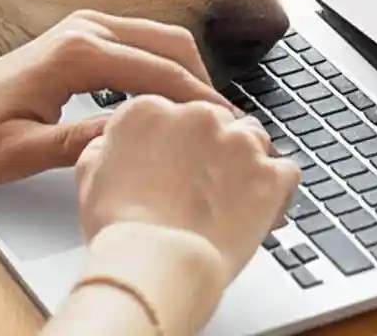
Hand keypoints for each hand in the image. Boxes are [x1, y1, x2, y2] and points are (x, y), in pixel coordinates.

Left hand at [0, 10, 235, 183]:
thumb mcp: (23, 153)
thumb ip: (83, 143)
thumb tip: (137, 140)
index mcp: (77, 54)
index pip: (160, 74)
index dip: (199, 102)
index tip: (227, 128)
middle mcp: (85, 29)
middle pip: (171, 44)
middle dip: (205, 82)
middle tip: (228, 124)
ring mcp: (83, 28)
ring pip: (160, 39)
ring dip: (189, 72)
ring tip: (209, 116)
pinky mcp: (79, 38)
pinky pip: (140, 45)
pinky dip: (166, 67)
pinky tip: (173, 101)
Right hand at [75, 96, 299, 279]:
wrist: (157, 265)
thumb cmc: (123, 228)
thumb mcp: (90, 174)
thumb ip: (108, 144)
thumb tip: (118, 141)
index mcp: (151, 111)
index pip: (172, 112)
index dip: (174, 141)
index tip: (174, 161)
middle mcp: (198, 117)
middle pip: (214, 121)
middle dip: (210, 148)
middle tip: (199, 185)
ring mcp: (239, 143)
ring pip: (253, 138)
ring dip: (244, 161)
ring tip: (229, 196)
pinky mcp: (270, 173)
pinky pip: (285, 171)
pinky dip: (275, 188)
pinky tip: (258, 208)